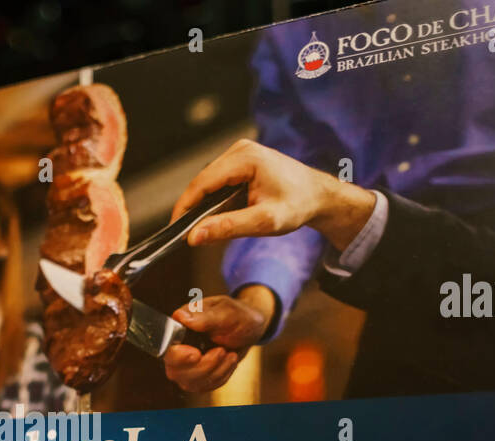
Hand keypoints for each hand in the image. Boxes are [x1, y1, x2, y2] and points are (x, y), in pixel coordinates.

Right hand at [163, 287, 272, 392]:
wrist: (250, 328)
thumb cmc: (238, 316)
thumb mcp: (226, 312)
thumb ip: (204, 316)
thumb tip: (180, 317)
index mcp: (179, 327)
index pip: (166, 349)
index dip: (179, 356)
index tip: (196, 354)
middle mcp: (179, 348)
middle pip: (175, 371)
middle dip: (202, 367)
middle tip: (222, 351)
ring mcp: (187, 365)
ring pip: (190, 383)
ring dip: (215, 372)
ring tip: (230, 354)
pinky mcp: (198, 377)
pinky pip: (204, 387)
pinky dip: (221, 376)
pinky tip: (229, 362)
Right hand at [170, 139, 375, 250]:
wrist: (319, 196)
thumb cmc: (298, 206)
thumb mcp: (264, 222)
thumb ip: (228, 228)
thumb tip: (194, 237)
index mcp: (245, 158)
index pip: (202, 183)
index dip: (184, 207)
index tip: (175, 230)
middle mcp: (239, 150)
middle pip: (202, 181)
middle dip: (192, 208)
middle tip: (187, 236)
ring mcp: (239, 153)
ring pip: (208, 181)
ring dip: (202, 204)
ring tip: (200, 228)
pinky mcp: (241, 160)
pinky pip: (217, 180)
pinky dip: (213, 199)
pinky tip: (215, 216)